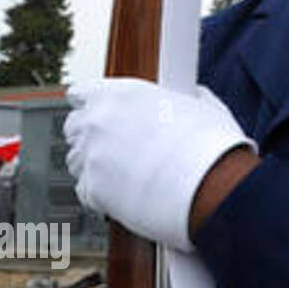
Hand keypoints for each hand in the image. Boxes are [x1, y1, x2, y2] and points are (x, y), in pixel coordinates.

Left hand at [65, 79, 254, 251]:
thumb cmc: (211, 147)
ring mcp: (92, 156)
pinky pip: (86, 191)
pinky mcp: (92, 190)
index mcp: (120, 93)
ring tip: (127, 173)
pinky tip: (128, 193)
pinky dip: (102, 194)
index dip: (93, 104)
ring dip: (95, 165)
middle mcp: (98, 121)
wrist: (214, 187)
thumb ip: (183, 100)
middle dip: (92, 135)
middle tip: (119, 145)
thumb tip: (192, 98)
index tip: (100, 112)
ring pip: (76, 160)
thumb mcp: (203, 107)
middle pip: (73, 126)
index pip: (81, 93)